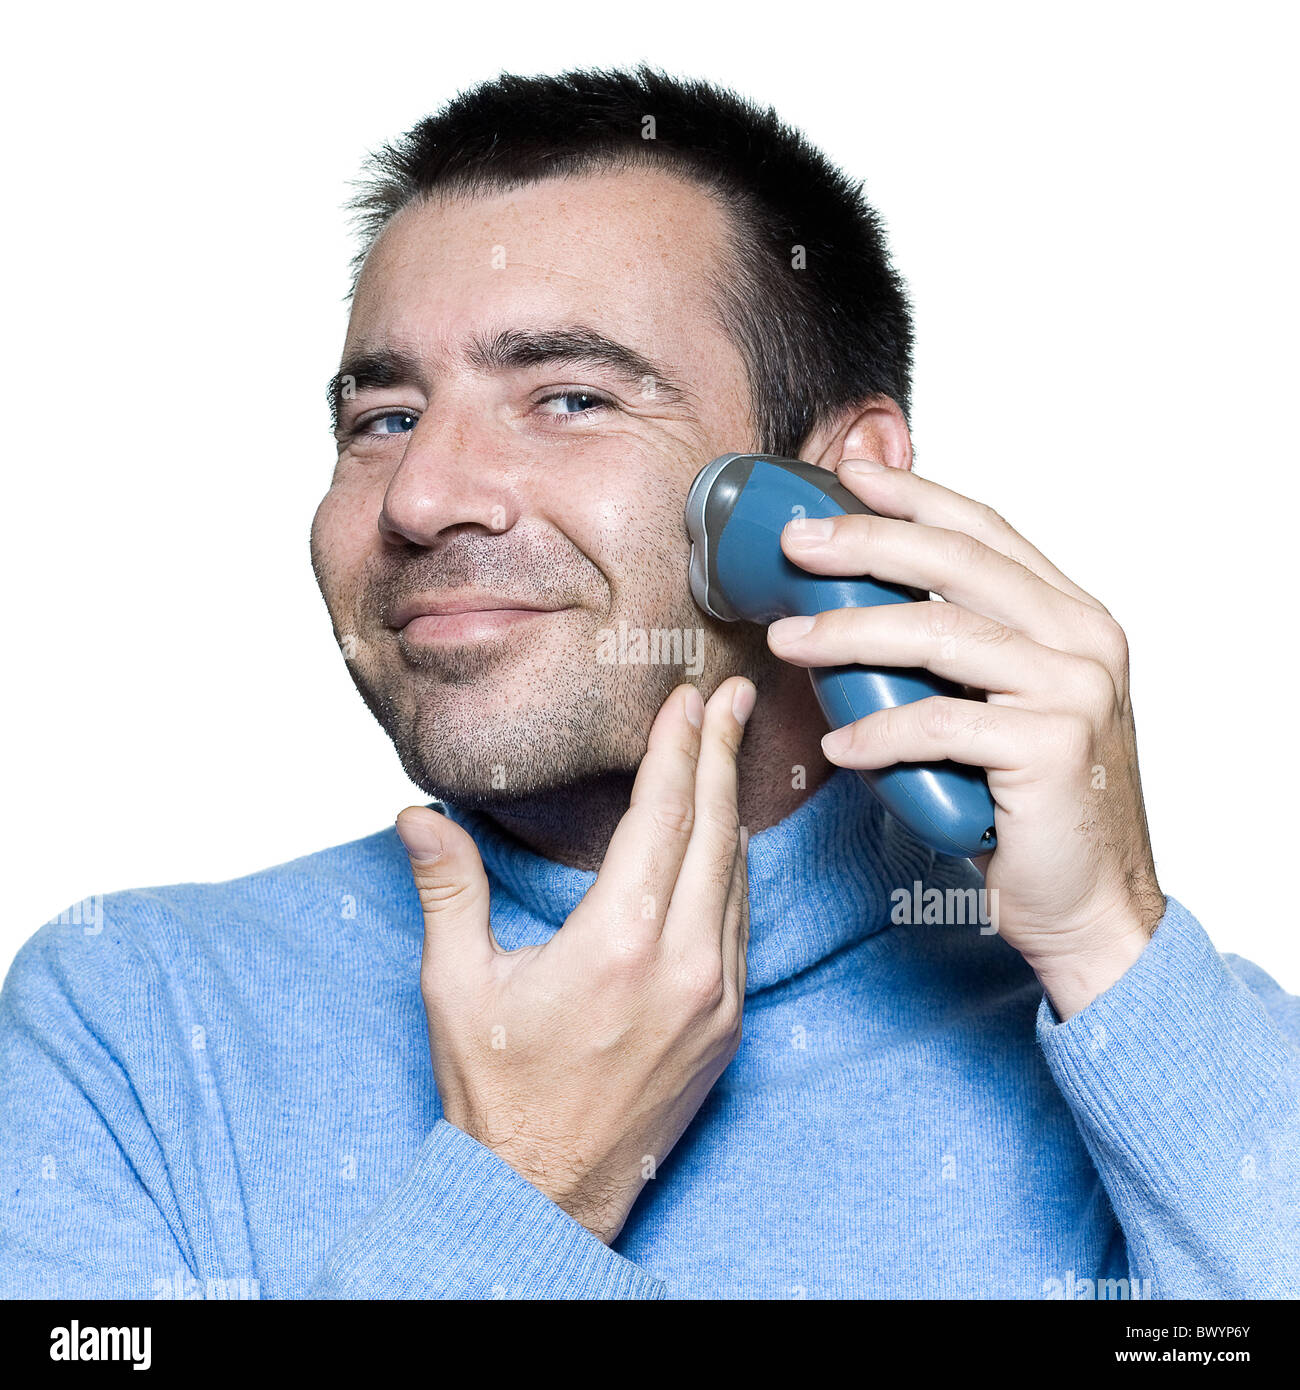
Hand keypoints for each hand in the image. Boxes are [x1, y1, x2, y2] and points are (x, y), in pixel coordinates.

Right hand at [395, 678, 754, 1243]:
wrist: (547, 1195)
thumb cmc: (498, 1094)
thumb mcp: (457, 986)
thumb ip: (448, 890)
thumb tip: (417, 815)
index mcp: (619, 943)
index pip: (663, 817)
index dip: (678, 749)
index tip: (690, 700)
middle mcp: (684, 964)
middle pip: (715, 831)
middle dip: (723, 755)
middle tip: (734, 699)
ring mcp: (717, 996)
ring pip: (738, 876)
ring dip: (732, 808)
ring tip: (728, 754)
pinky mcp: (729, 1024)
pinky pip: (744, 926)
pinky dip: (734, 871)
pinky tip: (724, 843)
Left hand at [768, 458, 1164, 1018]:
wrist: (1089, 904)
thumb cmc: (1026, 807)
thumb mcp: (995, 708)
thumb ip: (955, 652)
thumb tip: (854, 608)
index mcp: (1072, 616)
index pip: (985, 531)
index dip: (914, 495)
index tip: (847, 475)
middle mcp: (1084, 638)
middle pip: (957, 562)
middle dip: (865, 543)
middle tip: (795, 542)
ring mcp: (1075, 689)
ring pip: (939, 633)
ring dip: (849, 633)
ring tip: (787, 641)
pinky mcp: (1052, 747)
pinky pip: (939, 723)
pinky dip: (876, 733)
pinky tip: (836, 747)